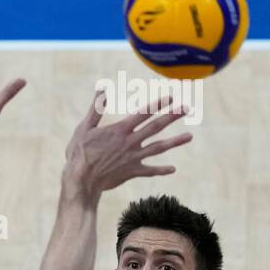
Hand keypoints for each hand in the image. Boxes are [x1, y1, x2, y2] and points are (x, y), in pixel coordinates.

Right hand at [65, 91, 192, 195]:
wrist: (81, 180)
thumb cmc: (79, 153)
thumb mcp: (84, 128)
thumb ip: (96, 108)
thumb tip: (102, 89)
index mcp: (120, 130)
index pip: (143, 113)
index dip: (158, 104)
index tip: (172, 96)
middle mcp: (130, 142)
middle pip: (156, 127)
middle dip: (172, 116)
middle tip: (186, 108)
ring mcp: (133, 158)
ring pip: (158, 148)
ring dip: (175, 142)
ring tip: (189, 136)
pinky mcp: (131, 172)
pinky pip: (149, 170)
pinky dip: (161, 170)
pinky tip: (172, 169)